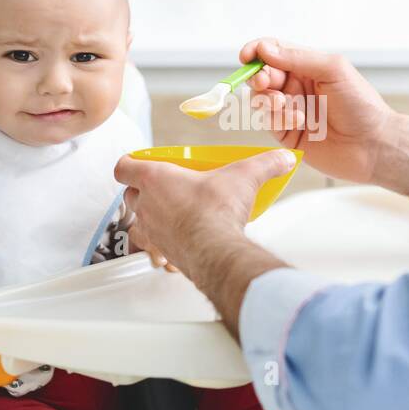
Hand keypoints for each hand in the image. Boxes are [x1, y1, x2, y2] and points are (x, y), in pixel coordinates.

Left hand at [114, 148, 298, 277]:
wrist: (216, 250)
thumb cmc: (217, 211)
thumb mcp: (245, 177)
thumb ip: (265, 164)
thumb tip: (283, 158)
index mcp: (155, 178)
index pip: (125, 166)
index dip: (130, 163)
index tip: (140, 163)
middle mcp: (147, 204)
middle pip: (130, 193)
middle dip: (142, 190)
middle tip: (164, 188)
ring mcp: (151, 230)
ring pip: (137, 222)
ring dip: (148, 218)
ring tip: (168, 215)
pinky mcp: (161, 251)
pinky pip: (151, 246)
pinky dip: (160, 243)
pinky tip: (176, 240)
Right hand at [238, 37, 394, 184]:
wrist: (373, 145)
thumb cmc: (361, 105)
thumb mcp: (332, 70)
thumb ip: (297, 58)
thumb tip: (265, 49)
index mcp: (307, 66)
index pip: (274, 52)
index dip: (257, 51)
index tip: (247, 56)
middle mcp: (297, 87)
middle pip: (262, 75)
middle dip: (258, 77)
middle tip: (263, 82)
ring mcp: (291, 110)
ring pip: (261, 99)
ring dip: (267, 99)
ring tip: (283, 104)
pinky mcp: (288, 134)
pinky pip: (269, 122)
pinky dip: (279, 119)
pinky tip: (298, 121)